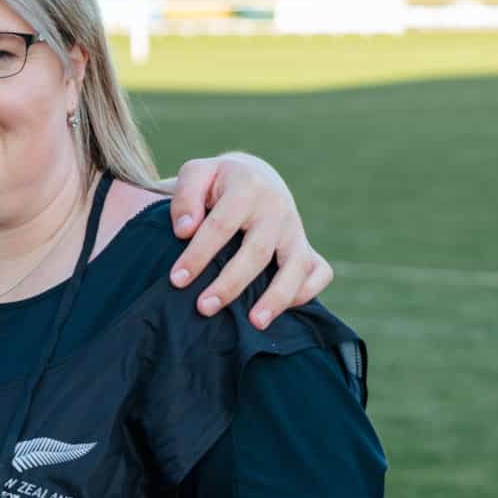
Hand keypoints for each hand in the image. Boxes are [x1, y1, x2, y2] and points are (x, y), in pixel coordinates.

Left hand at [163, 152, 332, 328]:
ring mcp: (295, 228)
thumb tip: (184, 230)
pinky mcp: (306, 246)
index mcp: (247, 186)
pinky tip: (279, 311)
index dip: (199, 254)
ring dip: (276, 297)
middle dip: (230, 283)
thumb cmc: (216, 182)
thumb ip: (185, 198)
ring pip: (295, 265)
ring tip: (255, 323)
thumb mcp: (196, 174)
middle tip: (203, 308)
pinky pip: (319, 272)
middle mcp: (277, 208)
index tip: (177, 279)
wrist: (253, 176)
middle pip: (258, 251)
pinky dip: (305, 292)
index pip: (221, 225)